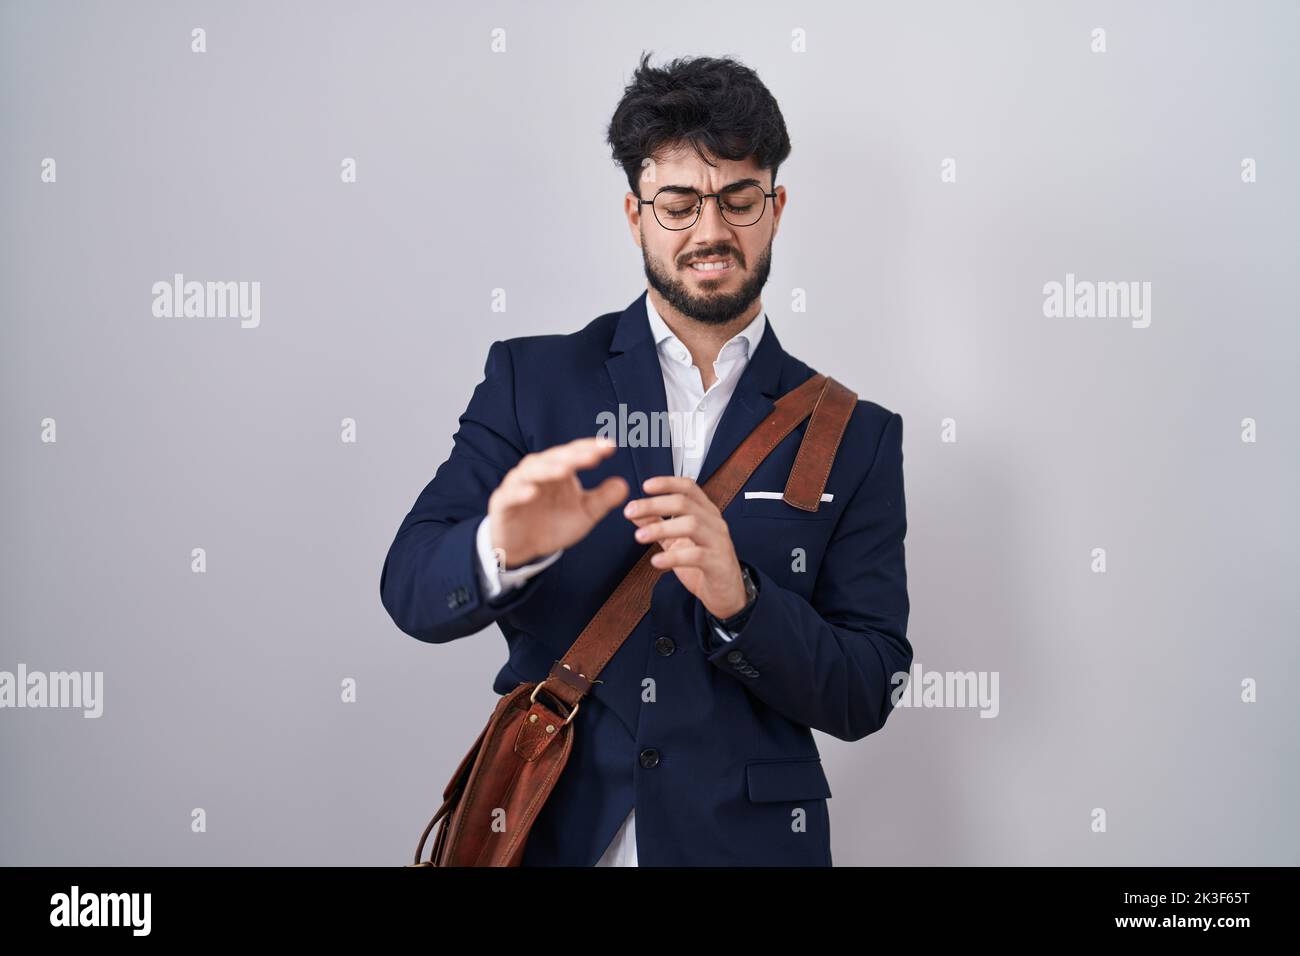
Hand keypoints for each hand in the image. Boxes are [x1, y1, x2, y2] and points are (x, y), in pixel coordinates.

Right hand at [488, 437, 627, 568]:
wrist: (523, 547)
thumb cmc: (553, 524)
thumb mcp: (584, 514)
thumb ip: (603, 499)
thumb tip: (625, 484)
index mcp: (558, 469)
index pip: (575, 453)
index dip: (591, 448)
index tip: (611, 447)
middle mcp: (538, 471)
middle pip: (556, 458)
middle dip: (574, 456)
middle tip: (593, 455)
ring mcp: (518, 485)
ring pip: (532, 471)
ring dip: (548, 469)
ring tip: (565, 470)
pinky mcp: (503, 503)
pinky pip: (510, 495)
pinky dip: (520, 492)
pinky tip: (532, 493)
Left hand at [623, 475, 748, 618]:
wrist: (726, 591)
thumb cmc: (703, 562)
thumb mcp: (677, 540)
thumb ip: (658, 524)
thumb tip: (635, 512)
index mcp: (705, 512)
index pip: (689, 487)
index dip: (667, 483)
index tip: (645, 486)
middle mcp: (714, 523)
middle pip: (685, 503)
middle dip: (655, 504)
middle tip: (631, 511)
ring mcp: (718, 542)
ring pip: (691, 525)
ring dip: (661, 528)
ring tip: (640, 536)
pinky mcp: (718, 563)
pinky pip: (696, 555)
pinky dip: (673, 558)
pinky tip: (656, 561)